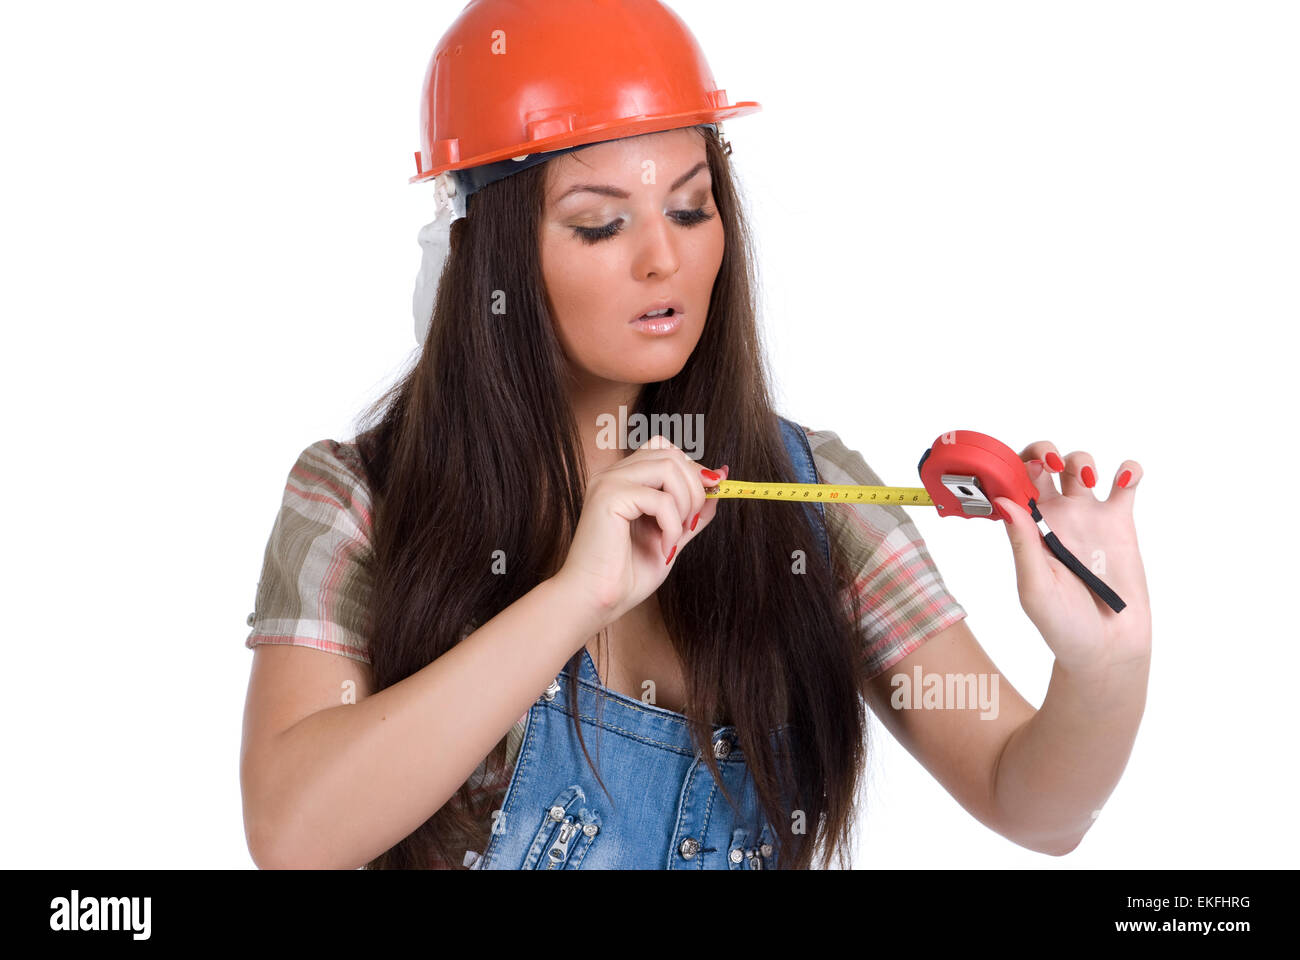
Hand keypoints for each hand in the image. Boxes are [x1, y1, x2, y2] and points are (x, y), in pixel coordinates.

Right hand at [554, 435, 726, 628]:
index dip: (692, 471)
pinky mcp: (608, 498)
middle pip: (672, 454)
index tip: (704, 502)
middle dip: (695, 488)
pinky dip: (672, 525)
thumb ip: (693, 511)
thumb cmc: (625, 576)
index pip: (665, 449)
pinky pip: (660, 498)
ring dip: (686, 503)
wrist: (595, 602)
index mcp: (623, 480)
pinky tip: (663, 547)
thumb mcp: (671, 536)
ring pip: (669, 466)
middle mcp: (613, 475)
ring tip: (676, 535)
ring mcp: (609, 483)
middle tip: (689, 525)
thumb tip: (720, 482)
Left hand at [993, 442, 1150, 674]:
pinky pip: (1125, 483)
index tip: (1016, 470)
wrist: (1107, 648)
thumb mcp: (1035, 588)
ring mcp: (1086, 517)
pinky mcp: (1120, 522)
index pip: (1009, 486)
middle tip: (1050, 463)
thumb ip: (1022, 544)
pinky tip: (1125, 479)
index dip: (1008, 468)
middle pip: (1041, 465)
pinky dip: (1128, 470)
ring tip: (1087, 479)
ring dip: (1081, 459)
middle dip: (1042, 451)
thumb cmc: (1062, 625)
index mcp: (1025, 529)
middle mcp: (1053, 517)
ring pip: (1079, 465)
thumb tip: (1004, 501)